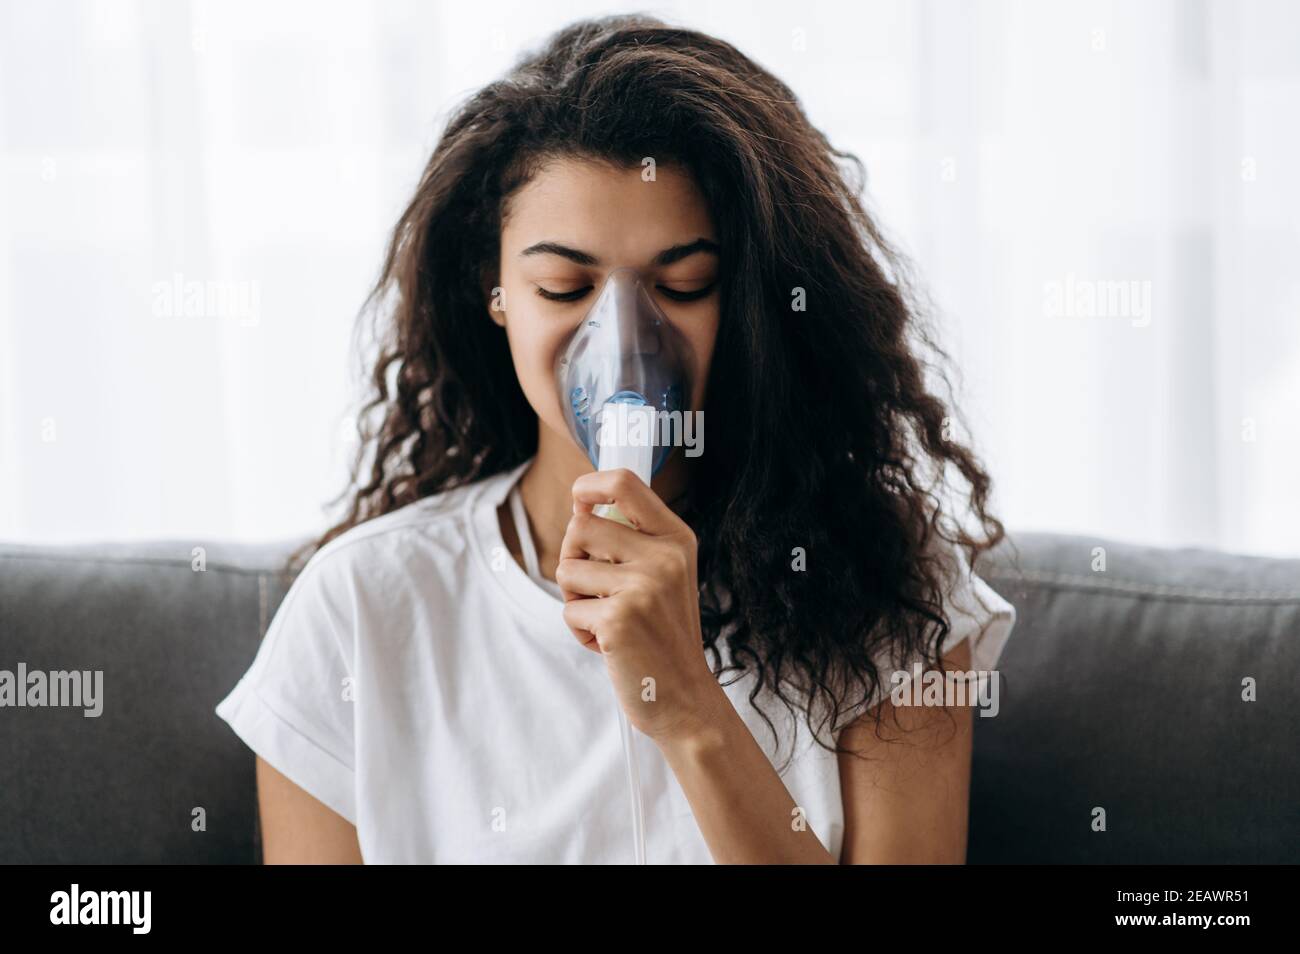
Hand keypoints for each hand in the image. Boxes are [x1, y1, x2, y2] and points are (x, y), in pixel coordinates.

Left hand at [556, 468, 724, 744]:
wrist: (685, 697)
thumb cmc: (664, 634)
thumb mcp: (664, 575)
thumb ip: (631, 539)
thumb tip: (581, 506)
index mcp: (675, 538)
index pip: (624, 483)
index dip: (590, 485)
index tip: (580, 501)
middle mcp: (663, 556)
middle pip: (581, 526)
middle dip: (573, 557)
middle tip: (597, 589)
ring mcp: (643, 586)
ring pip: (567, 569)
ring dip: (575, 599)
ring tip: (607, 619)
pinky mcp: (619, 619)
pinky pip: (569, 610)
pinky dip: (581, 631)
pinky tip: (610, 645)